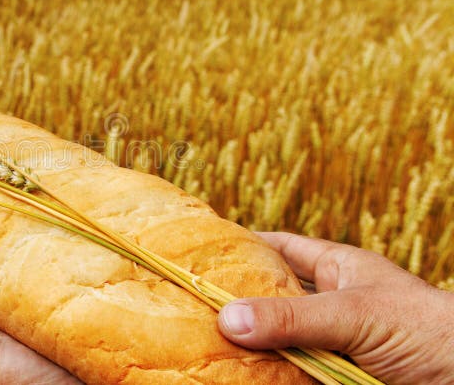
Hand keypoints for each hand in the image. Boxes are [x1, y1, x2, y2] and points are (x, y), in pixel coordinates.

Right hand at [217, 232, 453, 383]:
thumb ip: (294, 316)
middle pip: (270, 296)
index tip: (201, 250)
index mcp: (336, 269)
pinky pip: (289, 372)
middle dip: (235, 300)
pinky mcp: (331, 376)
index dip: (241, 246)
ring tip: (202, 341)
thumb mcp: (355, 314)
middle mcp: (329, 303)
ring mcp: (330, 342)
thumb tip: (229, 318)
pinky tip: (241, 375)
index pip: (279, 248)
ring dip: (248, 343)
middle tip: (190, 304)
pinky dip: (267, 375)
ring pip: (276, 338)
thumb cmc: (426, 329)